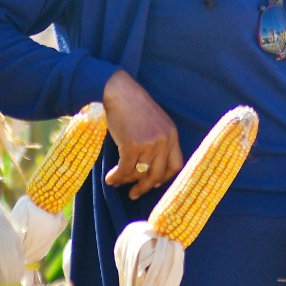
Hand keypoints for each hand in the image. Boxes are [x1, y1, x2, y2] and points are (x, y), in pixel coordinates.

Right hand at [101, 71, 183, 199]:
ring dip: (126, 180)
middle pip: (158, 174)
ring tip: (117, 181)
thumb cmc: (132, 106)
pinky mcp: (132, 145)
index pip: (176, 165)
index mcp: (172, 134)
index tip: (153, 183)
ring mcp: (149, 143)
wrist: (118, 91)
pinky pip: (125, 169)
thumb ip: (157, 141)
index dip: (164, 178)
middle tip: (134, 194)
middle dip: (145, 187)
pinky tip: (110, 178)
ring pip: (139, 173)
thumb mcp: (153, 122)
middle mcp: (164, 140)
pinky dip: (116, 177)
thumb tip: (147, 168)